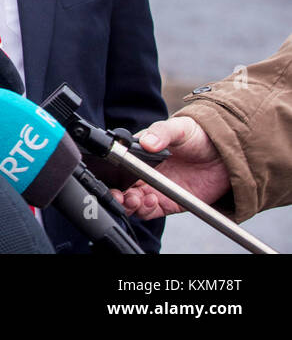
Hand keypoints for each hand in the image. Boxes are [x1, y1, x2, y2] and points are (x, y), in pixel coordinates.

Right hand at [110, 116, 229, 218]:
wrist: (227, 156)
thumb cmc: (200, 136)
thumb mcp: (179, 129)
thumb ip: (162, 133)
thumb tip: (147, 142)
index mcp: (141, 153)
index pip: (119, 165)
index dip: (112, 174)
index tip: (115, 179)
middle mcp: (145, 172)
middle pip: (121, 187)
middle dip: (117, 194)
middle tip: (121, 196)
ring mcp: (156, 187)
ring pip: (132, 202)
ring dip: (129, 204)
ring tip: (136, 199)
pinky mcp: (169, 202)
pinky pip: (150, 211)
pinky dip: (145, 210)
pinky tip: (152, 200)